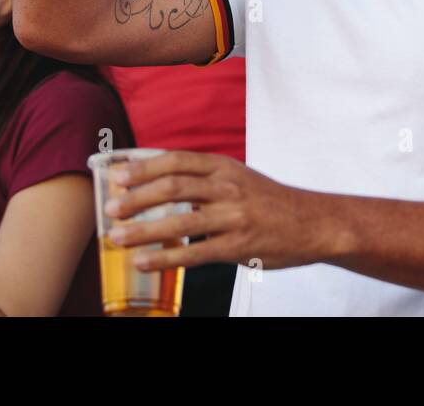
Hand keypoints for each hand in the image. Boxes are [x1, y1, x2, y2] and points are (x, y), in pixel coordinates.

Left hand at [104, 151, 337, 271]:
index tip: (117, 175)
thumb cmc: (271, 202)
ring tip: (116, 239)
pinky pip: (195, 253)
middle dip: (136, 198)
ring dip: (142, 230)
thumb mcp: (240, 177)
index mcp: (225, 167)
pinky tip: (144, 262)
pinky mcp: (238, 246)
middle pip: (173, 187)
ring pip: (179, 220)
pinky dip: (165, 258)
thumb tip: (160, 182)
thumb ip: (205, 178)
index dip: (144, 167)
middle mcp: (228, 187)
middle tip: (110, 208)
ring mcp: (234, 217)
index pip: (177, 160)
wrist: (314, 222)